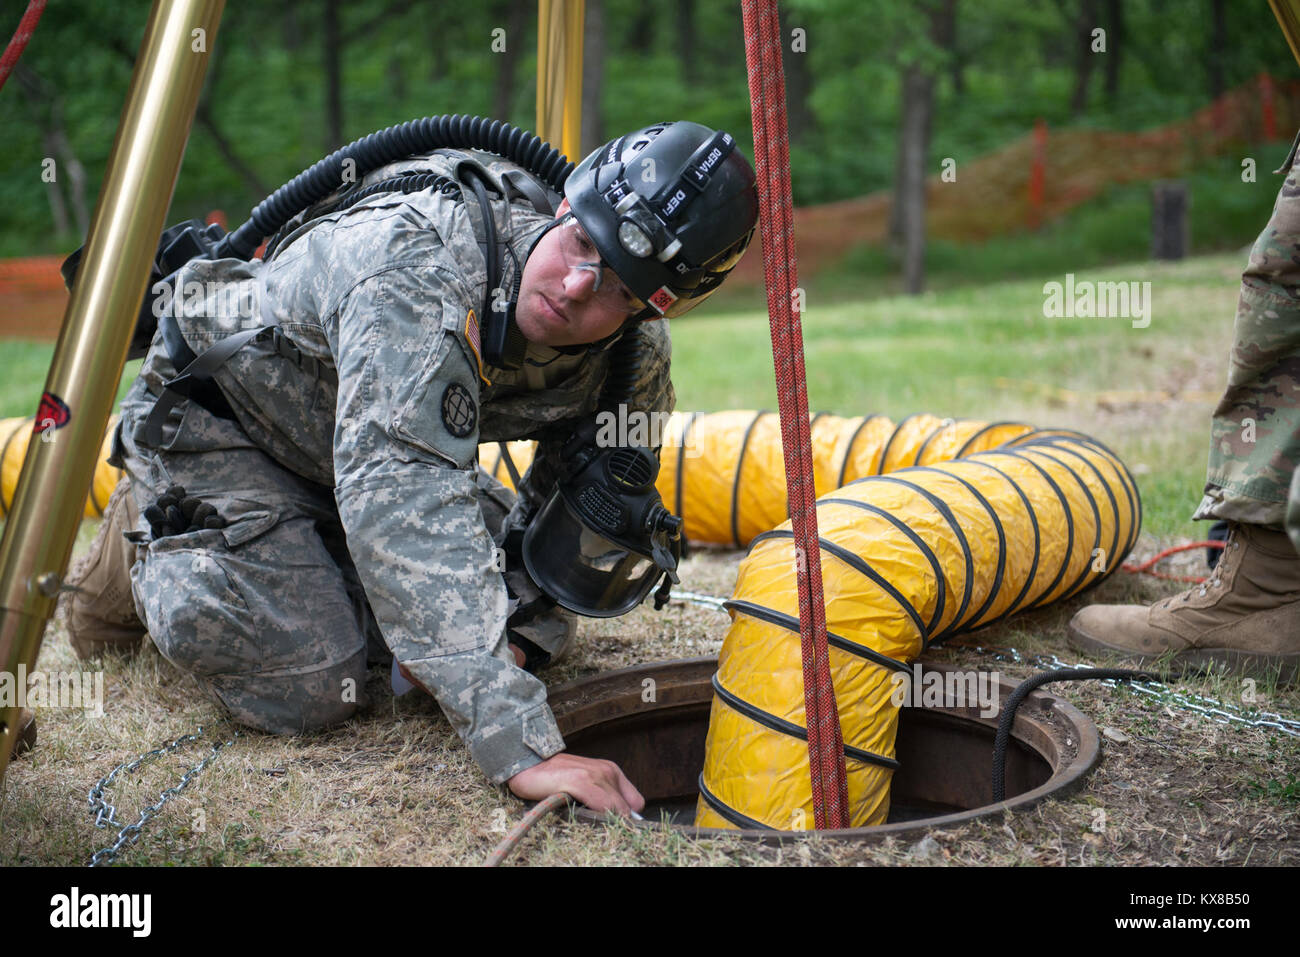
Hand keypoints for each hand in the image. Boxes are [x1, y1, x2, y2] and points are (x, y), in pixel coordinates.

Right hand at [507, 752, 645, 816]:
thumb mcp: (584, 784)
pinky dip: (599, 818)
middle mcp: (607, 771)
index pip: (636, 803)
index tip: (613, 826)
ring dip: (608, 822)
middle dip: (617, 822)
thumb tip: (620, 820)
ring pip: (618, 810)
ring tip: (589, 824)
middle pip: (628, 809)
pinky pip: (603, 806)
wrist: (527, 764)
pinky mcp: (580, 780)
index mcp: (611, 771)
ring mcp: (595, 774)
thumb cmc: (553, 778)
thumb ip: (602, 797)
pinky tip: (584, 818)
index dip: (626, 818)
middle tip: (599, 829)